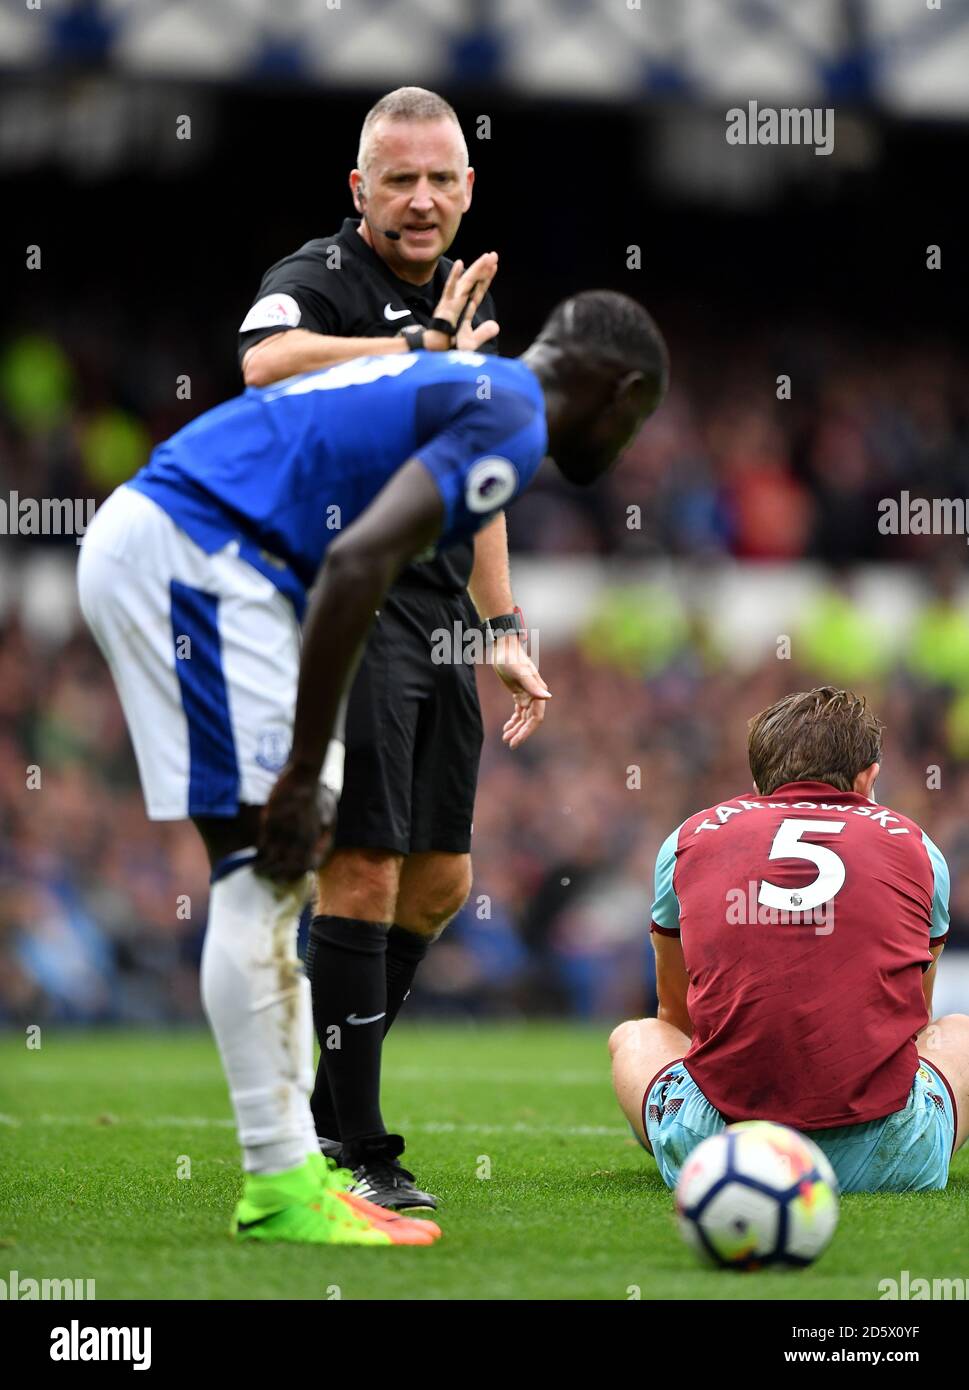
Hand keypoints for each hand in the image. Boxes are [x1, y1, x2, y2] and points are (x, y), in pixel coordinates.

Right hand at [255, 766, 336, 881]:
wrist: (303, 775)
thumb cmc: (316, 796)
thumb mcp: (327, 818)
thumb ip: (322, 837)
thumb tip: (316, 853)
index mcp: (313, 838)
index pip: (305, 866)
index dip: (296, 874)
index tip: (288, 877)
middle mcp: (298, 837)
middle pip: (286, 866)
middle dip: (278, 874)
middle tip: (271, 878)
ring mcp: (283, 829)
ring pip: (271, 857)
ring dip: (264, 866)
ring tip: (258, 869)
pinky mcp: (270, 821)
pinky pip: (263, 843)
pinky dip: (260, 851)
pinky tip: (258, 853)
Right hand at [427, 252, 498, 351]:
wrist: (436, 356)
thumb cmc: (449, 349)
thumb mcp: (471, 342)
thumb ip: (483, 333)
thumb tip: (496, 325)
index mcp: (464, 311)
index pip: (478, 291)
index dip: (486, 279)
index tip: (494, 266)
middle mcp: (457, 304)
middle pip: (473, 283)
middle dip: (483, 269)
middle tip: (494, 254)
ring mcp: (450, 304)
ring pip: (466, 282)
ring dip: (476, 269)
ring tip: (486, 256)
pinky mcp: (444, 307)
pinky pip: (450, 290)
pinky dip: (454, 276)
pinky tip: (460, 263)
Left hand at [492, 631, 550, 748]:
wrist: (503, 646)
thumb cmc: (510, 657)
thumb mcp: (520, 672)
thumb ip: (533, 685)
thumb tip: (548, 697)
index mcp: (537, 692)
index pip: (536, 718)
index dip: (527, 731)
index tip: (515, 741)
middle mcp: (534, 694)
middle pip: (530, 720)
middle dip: (520, 733)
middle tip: (508, 743)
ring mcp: (527, 694)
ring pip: (524, 717)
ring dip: (516, 728)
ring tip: (505, 737)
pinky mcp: (519, 692)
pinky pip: (519, 711)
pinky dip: (514, 720)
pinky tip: (506, 727)